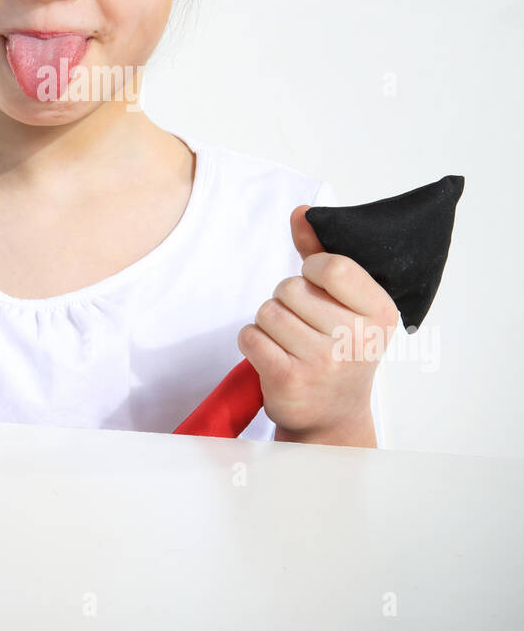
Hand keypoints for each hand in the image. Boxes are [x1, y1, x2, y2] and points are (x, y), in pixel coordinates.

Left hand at [236, 205, 397, 436]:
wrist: (332, 417)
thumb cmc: (336, 349)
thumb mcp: (345, 305)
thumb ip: (321, 255)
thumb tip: (301, 213)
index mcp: (380, 313)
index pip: (334, 266)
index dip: (313, 270)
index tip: (317, 287)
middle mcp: (357, 339)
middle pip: (292, 288)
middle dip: (286, 300)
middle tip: (303, 324)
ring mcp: (324, 362)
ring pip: (268, 311)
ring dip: (269, 322)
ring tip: (288, 341)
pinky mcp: (289, 380)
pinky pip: (250, 336)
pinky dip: (252, 341)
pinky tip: (271, 355)